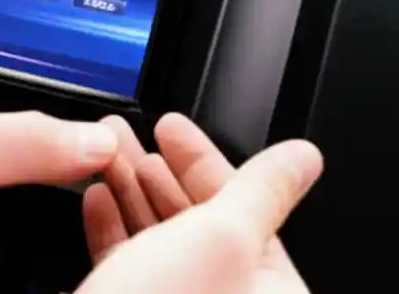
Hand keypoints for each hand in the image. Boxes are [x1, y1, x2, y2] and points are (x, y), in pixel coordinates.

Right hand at [79, 114, 321, 292]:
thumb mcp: (223, 238)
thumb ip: (264, 191)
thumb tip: (302, 159)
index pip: (251, 211)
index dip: (206, 160)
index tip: (173, 129)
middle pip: (202, 225)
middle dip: (160, 173)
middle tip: (132, 136)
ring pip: (161, 245)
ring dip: (131, 194)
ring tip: (106, 155)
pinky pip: (130, 269)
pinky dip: (112, 232)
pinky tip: (96, 201)